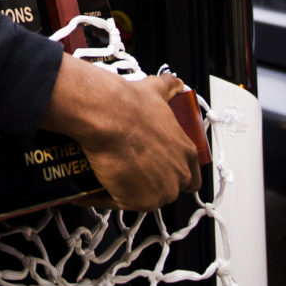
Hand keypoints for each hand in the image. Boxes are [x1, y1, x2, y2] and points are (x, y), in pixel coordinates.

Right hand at [41, 54, 200, 212]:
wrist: (109, 115)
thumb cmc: (131, 105)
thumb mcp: (155, 91)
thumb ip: (168, 87)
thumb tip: (174, 82)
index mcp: (186, 152)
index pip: (192, 178)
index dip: (175, 175)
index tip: (160, 171)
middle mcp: (178, 175)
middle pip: (170, 191)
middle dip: (151, 184)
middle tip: (130, 171)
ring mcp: (160, 191)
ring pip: (145, 199)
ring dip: (130, 192)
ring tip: (110, 177)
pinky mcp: (138, 201)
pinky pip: (119, 203)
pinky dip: (106, 197)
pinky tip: (94, 186)